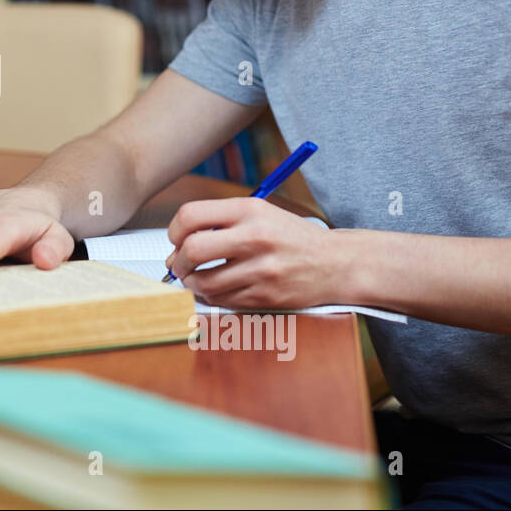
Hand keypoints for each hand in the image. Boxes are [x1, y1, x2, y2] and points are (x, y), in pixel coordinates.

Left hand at [164, 198, 342, 308]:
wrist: (335, 263)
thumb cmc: (291, 237)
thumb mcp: (259, 213)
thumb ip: (219, 221)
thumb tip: (178, 244)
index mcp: (250, 210)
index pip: (191, 215)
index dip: (174, 230)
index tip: (176, 239)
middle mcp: (255, 237)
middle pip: (193, 250)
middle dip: (178, 261)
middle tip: (180, 264)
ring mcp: (260, 269)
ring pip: (204, 282)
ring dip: (192, 283)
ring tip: (196, 278)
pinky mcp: (265, 295)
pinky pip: (222, 300)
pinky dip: (212, 296)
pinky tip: (217, 288)